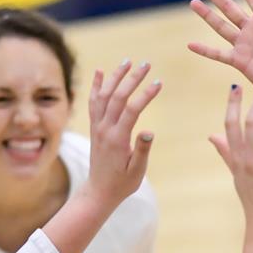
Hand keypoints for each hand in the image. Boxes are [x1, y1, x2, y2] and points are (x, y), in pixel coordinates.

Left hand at [86, 60, 161, 205]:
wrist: (99, 191)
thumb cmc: (122, 183)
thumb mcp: (136, 171)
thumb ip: (142, 150)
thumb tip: (149, 131)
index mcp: (117, 139)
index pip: (132, 110)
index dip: (146, 94)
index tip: (159, 82)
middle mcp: (104, 129)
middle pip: (117, 96)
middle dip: (132, 78)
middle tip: (146, 64)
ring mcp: (97, 126)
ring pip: (104, 95)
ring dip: (115, 76)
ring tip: (128, 62)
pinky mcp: (95, 127)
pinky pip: (93, 102)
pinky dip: (96, 85)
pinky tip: (100, 72)